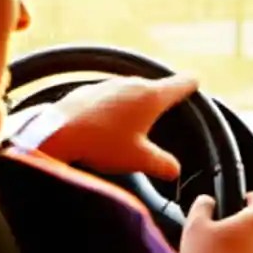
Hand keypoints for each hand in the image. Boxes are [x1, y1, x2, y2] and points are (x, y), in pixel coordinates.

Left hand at [33, 75, 197, 179]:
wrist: (57, 134)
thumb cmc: (102, 144)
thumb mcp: (139, 160)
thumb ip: (163, 164)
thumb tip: (174, 170)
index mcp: (151, 96)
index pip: (181, 83)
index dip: (191, 85)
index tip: (194, 83)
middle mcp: (132, 83)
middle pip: (155, 87)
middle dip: (160, 99)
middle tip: (163, 114)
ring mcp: (108, 84)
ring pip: (130, 91)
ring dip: (133, 104)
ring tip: (132, 126)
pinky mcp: (88, 90)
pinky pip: (108, 97)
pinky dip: (112, 108)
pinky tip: (105, 126)